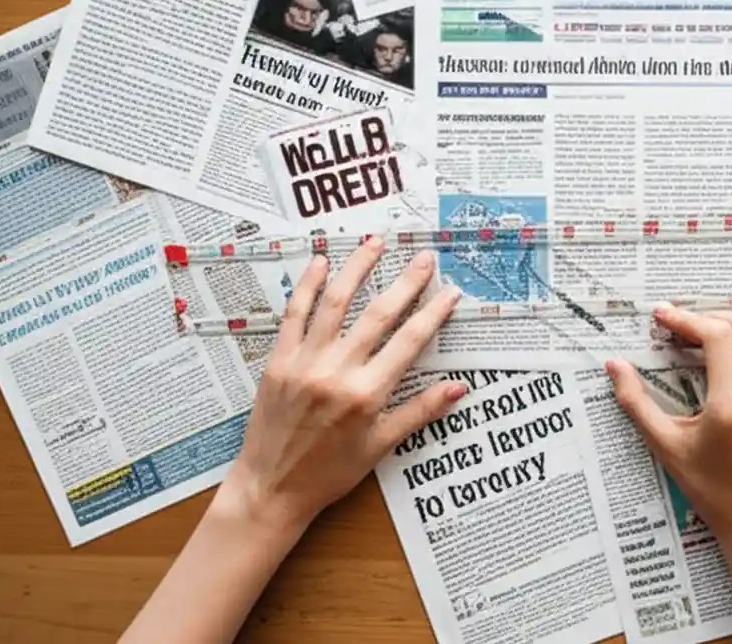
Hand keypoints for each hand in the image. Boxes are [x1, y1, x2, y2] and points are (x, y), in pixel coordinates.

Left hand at [216, 240, 466, 537]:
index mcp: (367, 395)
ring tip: (375, 243)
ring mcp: (304, 363)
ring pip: (335, 304)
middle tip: (423, 257)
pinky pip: (294, 315)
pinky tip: (320, 262)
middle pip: (378, 315)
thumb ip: (419, 411)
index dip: (433, 314)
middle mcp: (336, 372)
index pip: (409, 343)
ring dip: (357, 269)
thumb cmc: (329, 474)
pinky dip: (307, 285)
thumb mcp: (381, 446)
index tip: (450, 292)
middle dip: (405, 283)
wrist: (271, 489)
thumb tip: (459, 387)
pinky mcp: (278, 361)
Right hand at [608, 306, 731, 642]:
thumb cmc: (713, 491)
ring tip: (710, 339)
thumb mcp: (667, 448)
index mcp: (731, 404)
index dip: (686, 318)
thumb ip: (637, 404)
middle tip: (682, 327)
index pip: (716, 336)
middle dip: (710, 316)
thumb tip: (614, 366)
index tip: (662, 316)